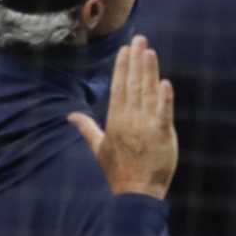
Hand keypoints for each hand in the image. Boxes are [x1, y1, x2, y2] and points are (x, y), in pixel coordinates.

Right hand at [67, 36, 176, 199]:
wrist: (135, 194)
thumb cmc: (117, 172)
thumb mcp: (98, 148)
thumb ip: (86, 128)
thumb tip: (70, 116)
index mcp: (115, 121)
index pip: (119, 88)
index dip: (122, 67)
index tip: (126, 50)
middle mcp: (129, 120)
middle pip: (133, 85)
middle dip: (136, 61)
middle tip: (140, 40)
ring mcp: (145, 127)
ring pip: (148, 94)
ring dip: (149, 71)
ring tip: (150, 51)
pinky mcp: (162, 135)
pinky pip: (163, 113)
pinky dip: (165, 98)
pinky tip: (166, 82)